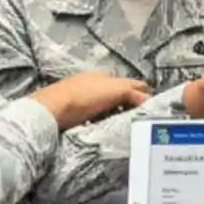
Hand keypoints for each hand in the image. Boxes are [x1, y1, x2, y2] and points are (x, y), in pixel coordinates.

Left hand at [30, 71, 150, 128]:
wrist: (52, 110)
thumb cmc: (85, 97)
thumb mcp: (115, 91)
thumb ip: (134, 93)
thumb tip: (149, 101)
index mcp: (107, 76)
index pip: (132, 84)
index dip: (143, 93)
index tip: (151, 108)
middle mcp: (96, 83)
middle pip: (120, 93)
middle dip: (131, 102)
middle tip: (140, 118)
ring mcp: (84, 96)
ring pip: (109, 104)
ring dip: (117, 112)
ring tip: (125, 126)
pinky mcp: (76, 111)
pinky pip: (97, 115)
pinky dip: (104, 119)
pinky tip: (106, 127)